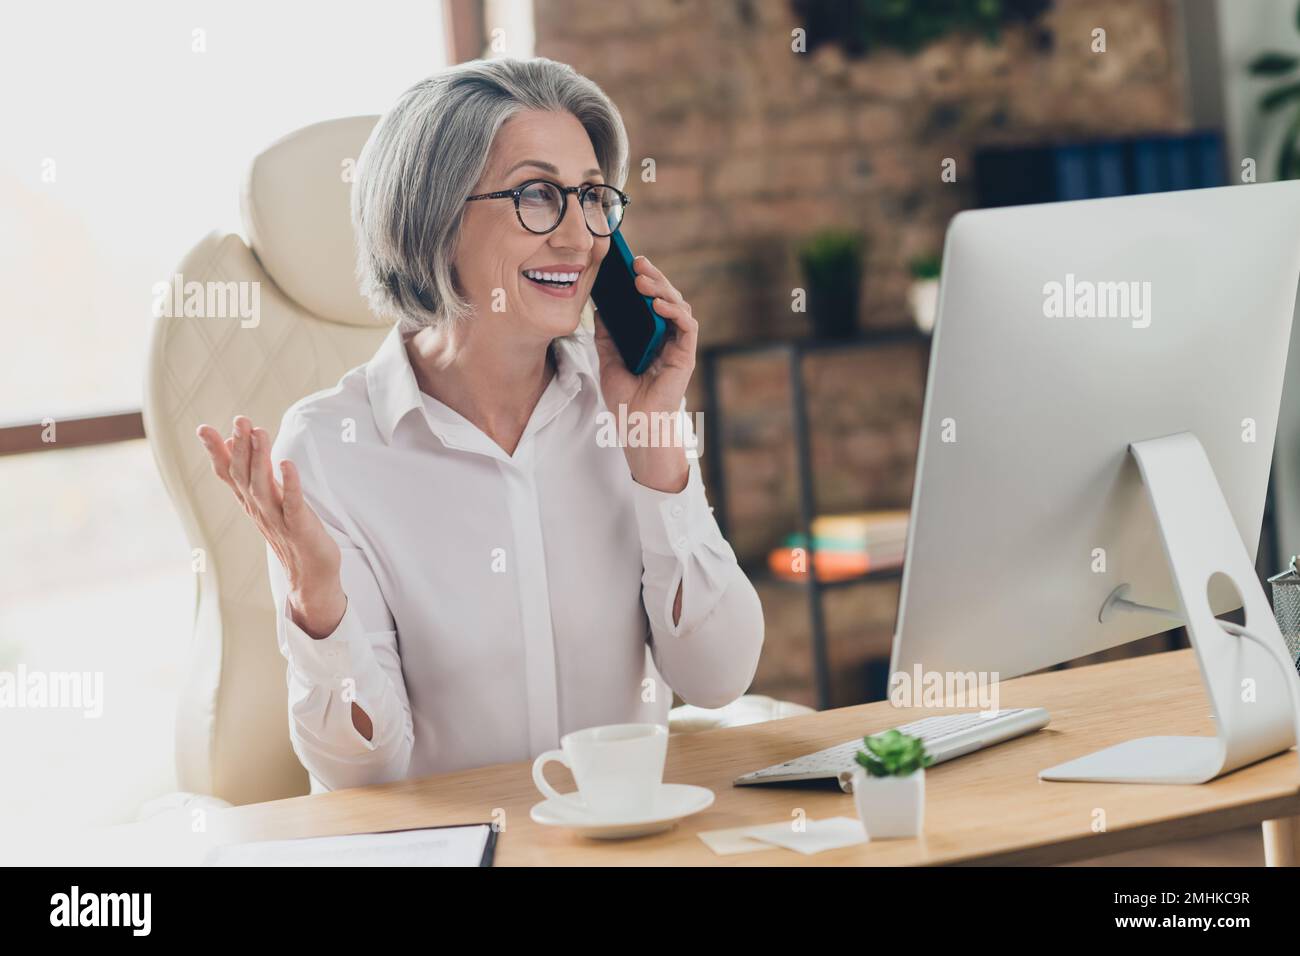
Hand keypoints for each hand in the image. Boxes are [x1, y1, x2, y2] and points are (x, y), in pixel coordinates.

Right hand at [195, 416, 344, 637]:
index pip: (228, 474)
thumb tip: (234, 444)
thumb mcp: (267, 501)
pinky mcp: (299, 527)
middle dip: (240, 446)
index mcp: (250, 502)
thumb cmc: (291, 533)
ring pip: (263, 486)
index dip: (216, 452)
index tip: (202, 428)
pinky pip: (293, 504)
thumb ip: (251, 475)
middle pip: (243, 475)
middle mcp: (259, 509)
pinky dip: (290, 484)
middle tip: (239, 420)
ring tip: (259, 432)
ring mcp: (277, 519)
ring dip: (260, 458)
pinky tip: (287, 464)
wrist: (310, 576)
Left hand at [592, 255, 697, 491]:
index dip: (642, 280)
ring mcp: (678, 345)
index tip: (626, 265)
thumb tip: (599, 307)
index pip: (650, 300)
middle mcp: (667, 337)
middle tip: (636, 263)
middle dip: (653, 277)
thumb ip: (606, 334)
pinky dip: (675, 311)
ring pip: (678, 306)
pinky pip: (687, 326)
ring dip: (662, 290)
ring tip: (642, 281)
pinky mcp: (686, 355)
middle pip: (666, 297)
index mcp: (650, 336)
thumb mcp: (607, 359)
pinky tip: (659, 305)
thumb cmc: (625, 398)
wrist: (634, 426)